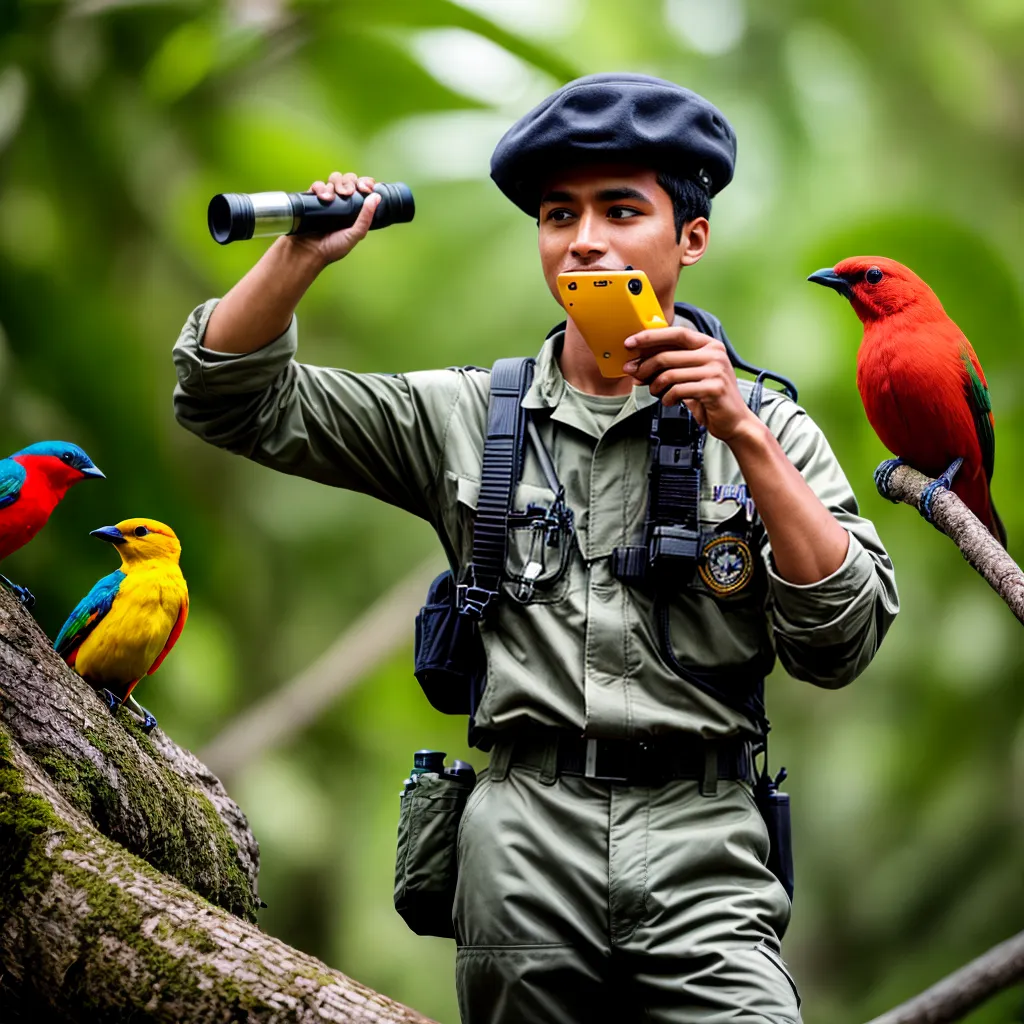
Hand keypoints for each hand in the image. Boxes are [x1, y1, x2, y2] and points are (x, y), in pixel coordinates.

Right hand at [285, 171, 381, 266]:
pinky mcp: (312, 198)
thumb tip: (377, 197)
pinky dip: (321, 188)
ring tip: (333, 198)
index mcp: (354, 210)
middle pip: (348, 180)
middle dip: (350, 183)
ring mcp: (326, 199)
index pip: (362, 188)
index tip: (365, 188)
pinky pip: (317, 185)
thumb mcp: (354, 235)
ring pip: (334, 179)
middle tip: (348, 193)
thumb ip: (366, 218)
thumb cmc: (332, 248)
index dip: (365, 183)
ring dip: (337, 184)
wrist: (308, 252)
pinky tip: (323, 198)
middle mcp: (341, 203)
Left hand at [622, 325, 756, 442]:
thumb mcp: (690, 376)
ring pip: (670, 374)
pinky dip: (668, 398)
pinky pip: (678, 390)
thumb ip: (670, 366)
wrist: (733, 421)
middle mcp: (714, 353)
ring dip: (655, 385)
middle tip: (634, 374)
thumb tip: (637, 364)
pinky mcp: (714, 388)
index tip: (630, 343)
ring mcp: (716, 370)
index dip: (651, 336)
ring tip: (655, 392)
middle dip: (645, 366)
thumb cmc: (709, 398)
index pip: (676, 333)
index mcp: (709, 344)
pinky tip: (669, 401)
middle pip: (668, 355)